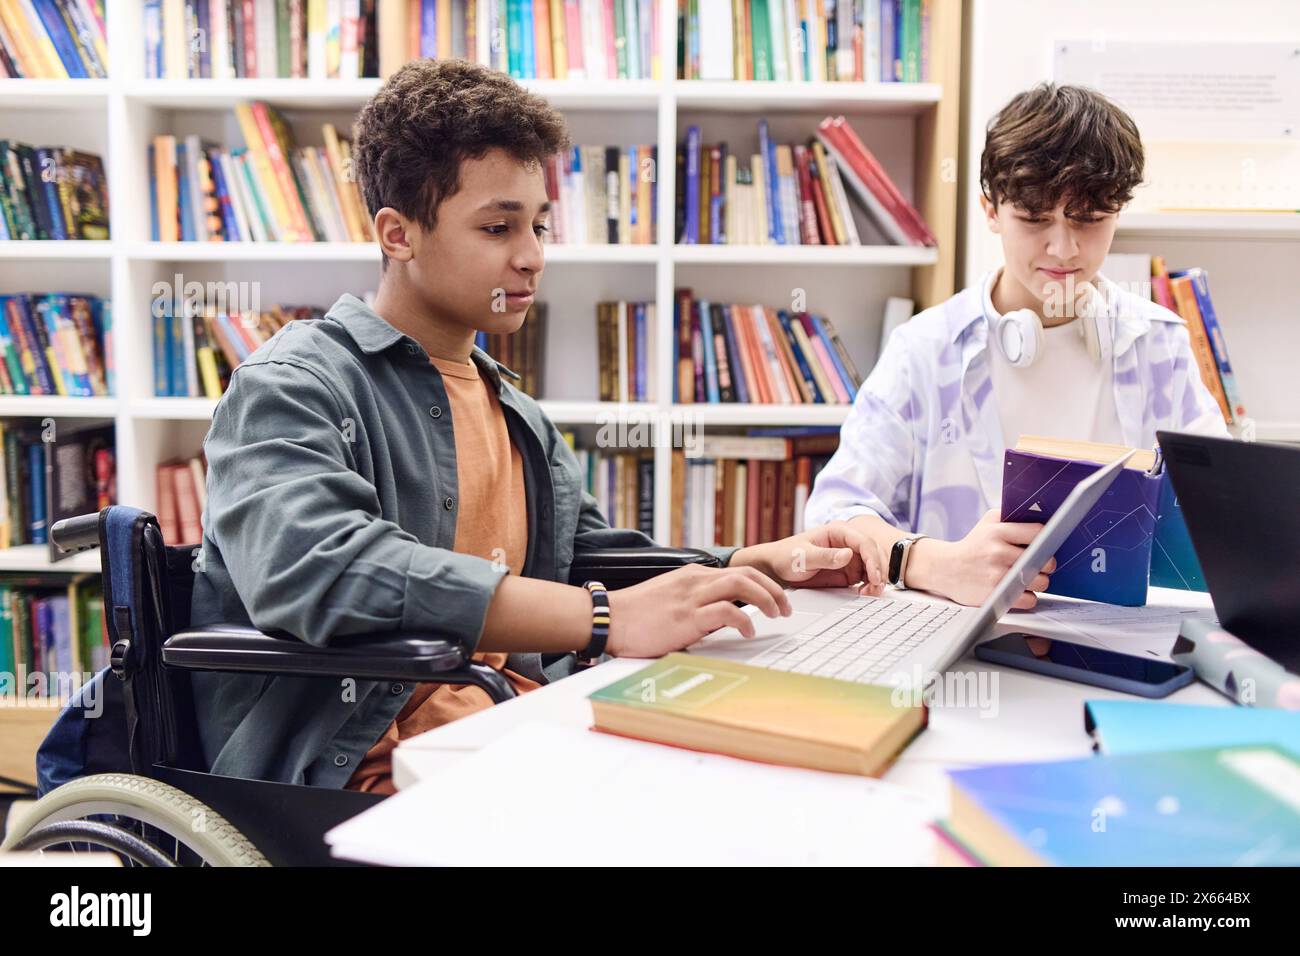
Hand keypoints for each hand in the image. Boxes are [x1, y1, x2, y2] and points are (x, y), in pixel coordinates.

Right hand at [604, 563, 792, 657]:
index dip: (763, 584)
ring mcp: (691, 597)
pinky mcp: (687, 617)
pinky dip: (744, 619)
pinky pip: (726, 611)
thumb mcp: (669, 600)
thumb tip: (719, 619)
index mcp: (692, 576)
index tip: (776, 598)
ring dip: (766, 599)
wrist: (607, 618)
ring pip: (742, 585)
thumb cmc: (634, 615)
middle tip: (786, 606)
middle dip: (773, 589)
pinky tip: (750, 630)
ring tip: (777, 614)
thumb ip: (694, 603)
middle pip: (747, 574)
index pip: (737, 571)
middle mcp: (695, 581)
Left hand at [729, 521, 885, 594]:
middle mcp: (847, 543)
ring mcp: (849, 558)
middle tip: (876, 588)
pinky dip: (869, 586)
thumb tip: (848, 554)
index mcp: (838, 531)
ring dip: (876, 580)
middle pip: (873, 554)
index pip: (864, 542)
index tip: (874, 576)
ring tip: (871, 593)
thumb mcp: (803, 557)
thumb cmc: (786, 556)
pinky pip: (865, 578)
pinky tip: (865, 593)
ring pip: (872, 567)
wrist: (776, 568)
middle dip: (878, 571)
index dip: (873, 559)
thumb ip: (825, 556)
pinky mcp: (848, 571)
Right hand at [906, 509, 1055, 609]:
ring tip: (1027, 577)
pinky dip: (1027, 597)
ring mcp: (997, 576)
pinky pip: (1029, 600)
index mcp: (997, 532)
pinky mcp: (996, 596)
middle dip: (1046, 563)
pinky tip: (1018, 590)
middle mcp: (998, 553)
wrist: (945, 569)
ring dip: (1038, 581)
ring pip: (1041, 582)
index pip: (1039, 532)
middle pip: (1045, 561)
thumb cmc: (973, 546)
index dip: (1048, 539)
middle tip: (1038, 563)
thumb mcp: (988, 522)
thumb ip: (1012, 517)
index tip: (1046, 543)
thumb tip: (1043, 517)